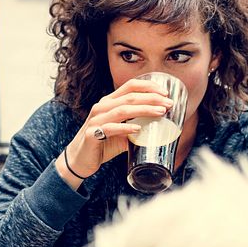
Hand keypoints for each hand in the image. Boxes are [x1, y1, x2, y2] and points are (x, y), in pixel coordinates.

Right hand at [58, 78, 173, 184]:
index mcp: (109, 102)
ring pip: (122, 110)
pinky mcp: (92, 135)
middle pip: (129, 96)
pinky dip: (125, 128)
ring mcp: (96, 120)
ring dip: (143, 110)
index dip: (148, 86)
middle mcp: (102, 107)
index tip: (165, 92)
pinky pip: (110, 128)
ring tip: (160, 112)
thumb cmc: (101, 144)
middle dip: (151, 98)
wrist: (79, 160)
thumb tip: (159, 128)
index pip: (130, 86)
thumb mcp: (121, 132)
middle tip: (168, 103)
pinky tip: (137, 129)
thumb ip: (136, 127)